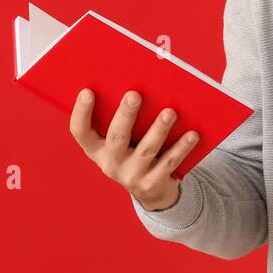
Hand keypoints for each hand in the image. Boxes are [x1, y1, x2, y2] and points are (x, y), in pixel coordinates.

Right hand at [69, 89, 197, 210]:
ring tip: (170, 112)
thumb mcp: (119, 139)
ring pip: (146, 150)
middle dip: (125, 116)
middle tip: (134, 95)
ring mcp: (131, 176)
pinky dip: (182, 148)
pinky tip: (192, 134)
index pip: (80, 132)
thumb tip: (135, 81)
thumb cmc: (133, 150)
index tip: (87, 91)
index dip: (81, 112)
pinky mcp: (153, 183)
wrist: (151, 191)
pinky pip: (169, 163)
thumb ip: (120, 118)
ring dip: (158, 130)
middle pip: (116, 138)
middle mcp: (110, 164)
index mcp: (96, 149)